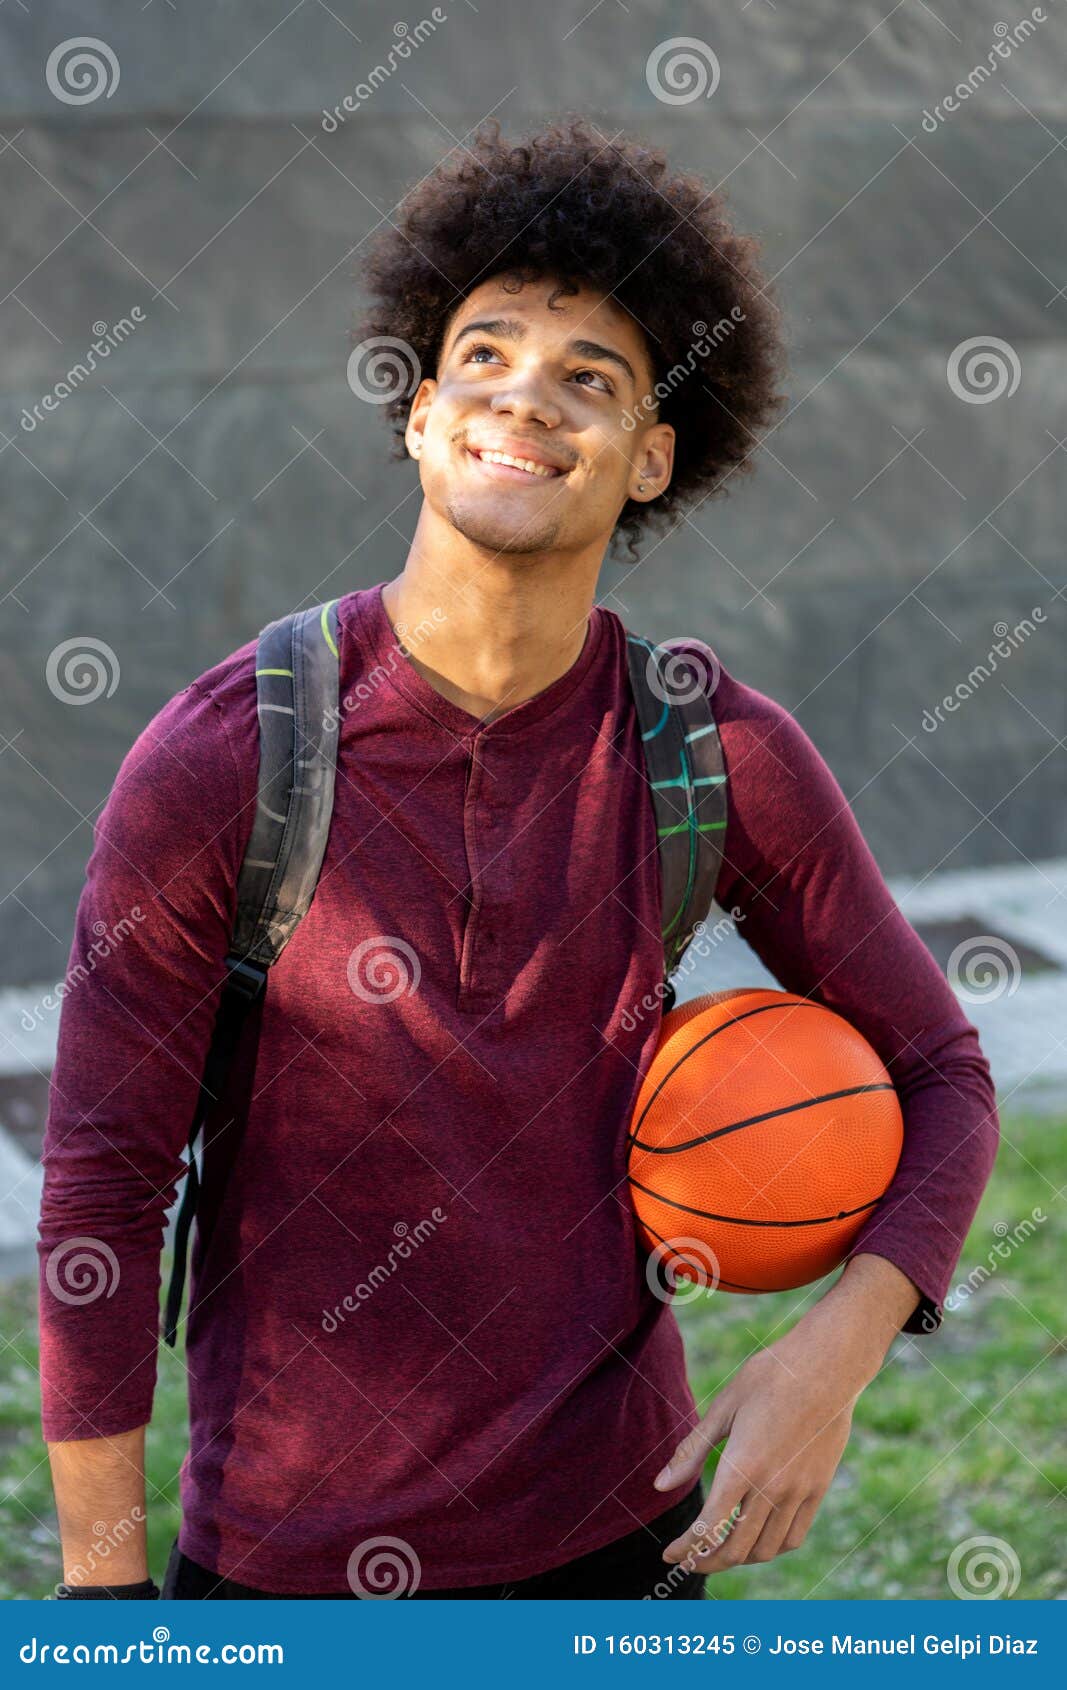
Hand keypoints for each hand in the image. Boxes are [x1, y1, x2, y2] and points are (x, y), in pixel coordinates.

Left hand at [654, 1254, 918, 1573]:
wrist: (828, 1365)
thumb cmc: (770, 1376)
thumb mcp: (724, 1406)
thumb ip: (691, 1450)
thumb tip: (659, 1485)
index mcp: (742, 1466)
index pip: (708, 1528)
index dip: (685, 1549)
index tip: (669, 1555)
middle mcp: (771, 1487)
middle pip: (735, 1549)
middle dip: (705, 1561)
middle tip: (688, 1557)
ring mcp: (799, 1491)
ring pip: (765, 1550)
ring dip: (737, 1558)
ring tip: (719, 1549)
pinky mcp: (818, 1488)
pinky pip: (793, 1536)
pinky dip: (771, 1548)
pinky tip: (757, 1537)